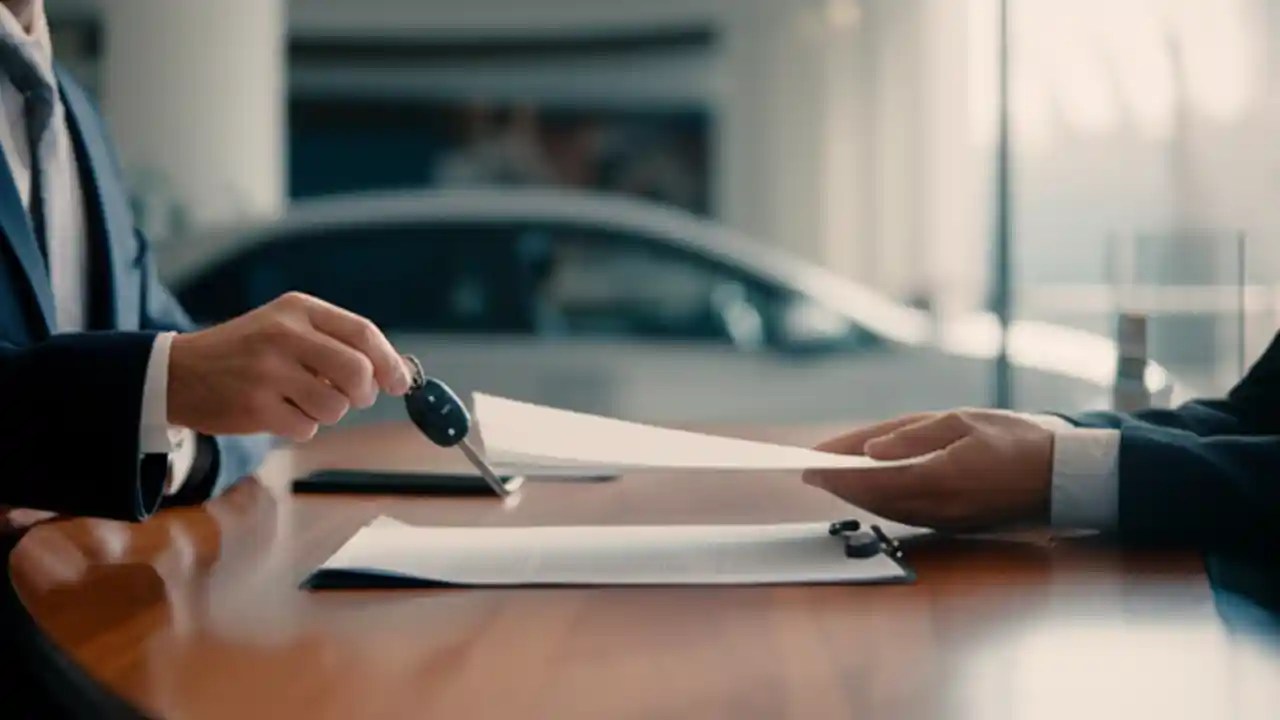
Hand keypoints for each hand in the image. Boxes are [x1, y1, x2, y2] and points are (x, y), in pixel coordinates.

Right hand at [168, 292, 411, 440]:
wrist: (179, 372)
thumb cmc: (247, 352)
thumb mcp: (286, 328)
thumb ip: (336, 342)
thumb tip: (396, 372)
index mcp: (298, 309)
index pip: (363, 333)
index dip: (390, 362)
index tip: (400, 383)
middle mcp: (284, 335)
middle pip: (357, 372)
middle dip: (363, 393)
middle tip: (353, 398)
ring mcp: (268, 371)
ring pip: (335, 406)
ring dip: (328, 412)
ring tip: (301, 401)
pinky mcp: (255, 407)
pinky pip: (306, 428)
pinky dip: (301, 427)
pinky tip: (278, 412)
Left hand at [803, 409, 1053, 530]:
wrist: (1064, 478)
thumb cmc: (1016, 440)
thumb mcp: (962, 422)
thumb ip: (912, 436)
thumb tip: (869, 448)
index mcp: (938, 478)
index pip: (871, 479)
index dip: (836, 472)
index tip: (809, 464)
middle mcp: (937, 507)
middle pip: (873, 499)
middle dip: (839, 484)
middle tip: (811, 470)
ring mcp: (946, 522)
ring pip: (887, 510)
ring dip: (857, 495)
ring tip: (832, 477)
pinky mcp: (954, 527)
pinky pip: (907, 516)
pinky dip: (882, 502)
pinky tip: (871, 489)